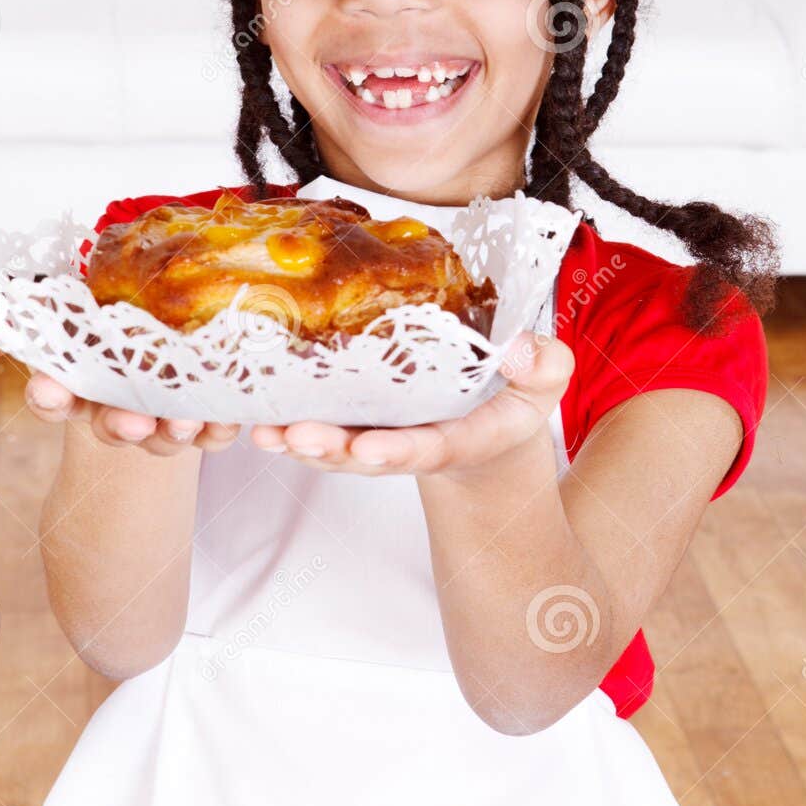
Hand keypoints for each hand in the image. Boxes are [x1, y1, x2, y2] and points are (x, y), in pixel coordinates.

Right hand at [0, 320, 240, 458]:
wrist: (171, 302)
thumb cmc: (110, 299)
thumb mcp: (65, 295)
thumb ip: (20, 312)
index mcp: (80, 379)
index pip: (54, 397)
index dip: (50, 396)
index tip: (48, 389)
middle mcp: (118, 404)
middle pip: (112, 426)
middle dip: (119, 427)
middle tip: (133, 423)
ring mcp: (162, 414)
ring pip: (164, 437)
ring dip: (172, 433)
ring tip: (184, 419)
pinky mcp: (207, 416)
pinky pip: (214, 432)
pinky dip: (220, 429)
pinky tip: (227, 419)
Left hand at [248, 332, 573, 477]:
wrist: (490, 420)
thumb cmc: (516, 395)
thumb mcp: (543, 381)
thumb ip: (544, 368)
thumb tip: (526, 350)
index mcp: (462, 437)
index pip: (430, 449)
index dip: (399, 450)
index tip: (369, 450)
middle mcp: (415, 443)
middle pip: (370, 455)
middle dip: (333, 450)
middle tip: (297, 437)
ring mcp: (384, 434)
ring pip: (339, 446)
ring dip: (301, 442)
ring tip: (266, 434)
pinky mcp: (361, 421)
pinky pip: (326, 426)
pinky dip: (292, 426)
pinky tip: (260, 420)